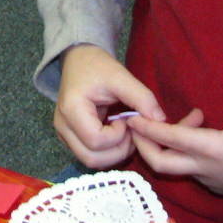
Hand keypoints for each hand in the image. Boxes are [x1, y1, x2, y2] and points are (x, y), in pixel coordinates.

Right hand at [53, 44, 164, 168]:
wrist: (79, 61)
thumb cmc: (97, 67)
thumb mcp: (121, 77)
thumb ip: (142, 98)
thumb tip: (160, 120)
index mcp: (71, 109)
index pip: (96, 141)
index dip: (118, 135)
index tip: (127, 118)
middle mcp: (62, 127)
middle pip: (91, 158)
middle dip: (118, 151)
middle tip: (131, 132)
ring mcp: (64, 135)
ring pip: (90, 161)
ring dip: (114, 154)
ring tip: (125, 134)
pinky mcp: (69, 139)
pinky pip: (89, 155)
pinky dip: (107, 152)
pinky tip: (116, 135)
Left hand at [127, 53, 222, 203]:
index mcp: (212, 149)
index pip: (170, 138)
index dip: (147, 127)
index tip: (131, 116)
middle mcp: (204, 168)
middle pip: (159, 163)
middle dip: (143, 144)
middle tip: (139, 124)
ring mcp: (208, 180)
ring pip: (175, 167)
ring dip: (170, 145)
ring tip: (190, 120)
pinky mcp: (215, 187)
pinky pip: (190, 172)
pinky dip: (184, 155)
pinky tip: (199, 138)